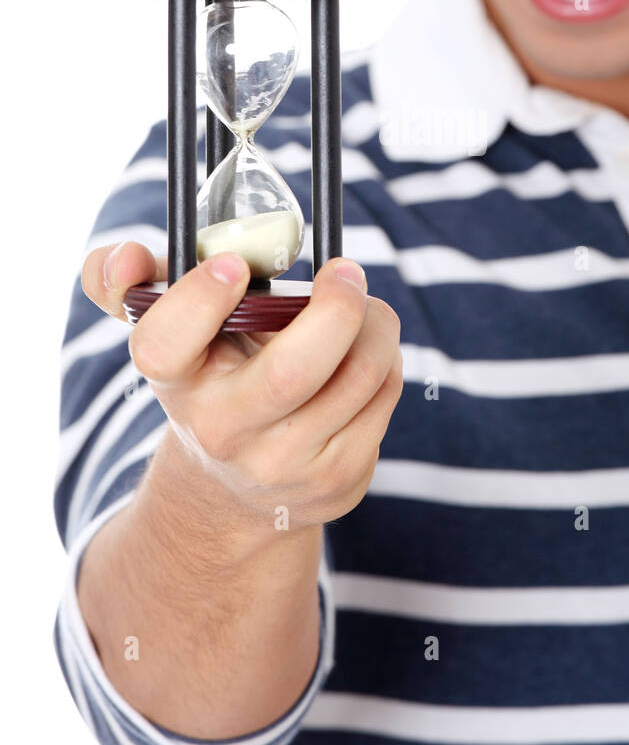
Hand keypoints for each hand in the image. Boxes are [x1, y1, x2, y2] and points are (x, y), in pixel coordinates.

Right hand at [81, 243, 402, 531]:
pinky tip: (365, 351)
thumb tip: (127, 256)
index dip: (199, 299)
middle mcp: (223, 431)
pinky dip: (385, 357)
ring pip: (358, 376)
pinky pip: (383, 397)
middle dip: (335, 308)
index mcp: (175, 381)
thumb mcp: (170, 332)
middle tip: (345, 271)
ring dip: (375, 323)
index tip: (234, 265)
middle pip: (292, 372)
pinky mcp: (339, 479)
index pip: (166, 345)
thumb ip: (132, 281)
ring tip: (363, 304)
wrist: (236, 488)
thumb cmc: (210, 378)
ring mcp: (284, 463)